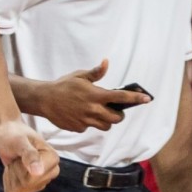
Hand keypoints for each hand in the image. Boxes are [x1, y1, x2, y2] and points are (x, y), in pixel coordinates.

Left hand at [0, 121, 58, 191]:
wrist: (7, 133)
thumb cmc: (14, 134)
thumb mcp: (19, 141)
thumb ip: (30, 155)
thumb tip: (38, 173)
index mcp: (53, 160)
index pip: (33, 178)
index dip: (20, 167)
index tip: (21, 153)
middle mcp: (50, 172)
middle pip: (26, 185)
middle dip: (15, 172)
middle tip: (17, 157)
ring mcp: (41, 180)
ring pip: (19, 190)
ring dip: (11, 175)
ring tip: (15, 162)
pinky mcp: (31, 185)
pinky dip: (8, 180)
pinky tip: (13, 169)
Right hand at [33, 59, 151, 131]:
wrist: (43, 99)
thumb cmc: (63, 86)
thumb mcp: (79, 76)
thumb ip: (96, 73)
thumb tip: (106, 62)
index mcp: (95, 95)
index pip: (121, 97)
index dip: (136, 98)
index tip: (147, 99)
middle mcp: (92, 109)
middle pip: (117, 118)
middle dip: (119, 115)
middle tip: (115, 110)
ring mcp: (85, 120)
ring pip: (106, 126)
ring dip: (107, 121)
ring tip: (100, 112)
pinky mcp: (78, 127)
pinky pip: (90, 128)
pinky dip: (91, 123)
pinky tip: (83, 115)